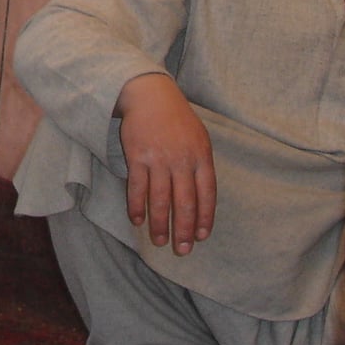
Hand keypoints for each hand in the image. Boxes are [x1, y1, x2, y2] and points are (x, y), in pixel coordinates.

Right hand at [115, 72, 215, 254]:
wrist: (150, 95)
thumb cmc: (177, 119)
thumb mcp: (199, 138)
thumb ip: (202, 166)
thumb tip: (202, 200)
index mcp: (201, 156)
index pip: (207, 195)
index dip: (204, 218)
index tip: (200, 237)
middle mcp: (182, 160)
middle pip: (184, 202)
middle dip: (183, 230)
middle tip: (182, 250)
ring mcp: (159, 159)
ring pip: (160, 199)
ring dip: (160, 224)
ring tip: (159, 241)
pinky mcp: (137, 156)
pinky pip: (137, 187)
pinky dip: (137, 206)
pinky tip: (137, 220)